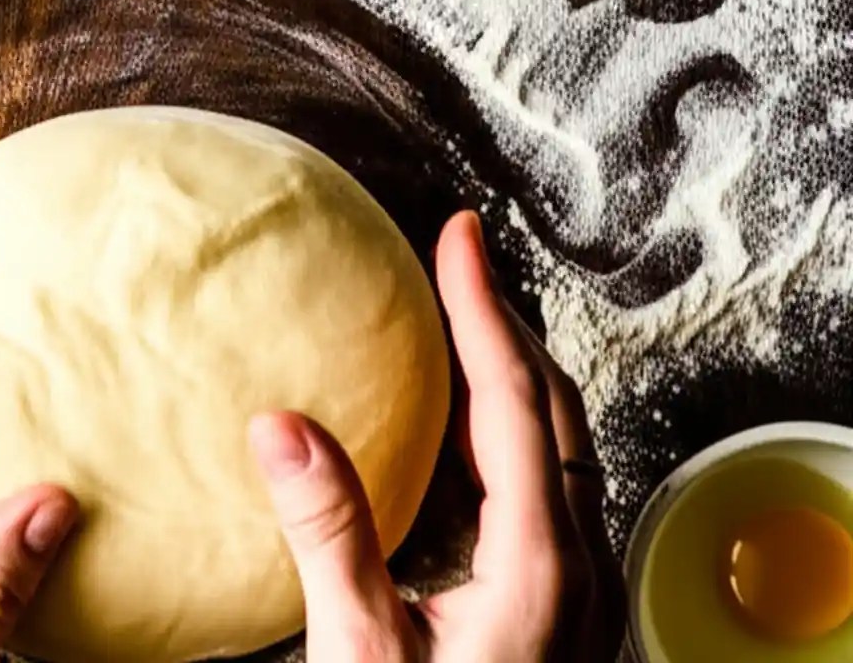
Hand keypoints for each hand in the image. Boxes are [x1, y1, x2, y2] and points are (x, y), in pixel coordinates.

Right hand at [249, 210, 625, 661]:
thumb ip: (330, 537)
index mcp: (538, 563)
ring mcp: (574, 583)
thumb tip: (282, 428)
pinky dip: (502, 433)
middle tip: (456, 263)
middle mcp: (575, 562)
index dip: (482, 307)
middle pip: (554, 407)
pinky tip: (456, 435)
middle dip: (504, 324)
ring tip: (455, 325)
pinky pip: (542, 486)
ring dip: (508, 374)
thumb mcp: (363, 653)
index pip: (514, 399)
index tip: (457, 237)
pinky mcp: (554, 602)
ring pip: (557, 444)